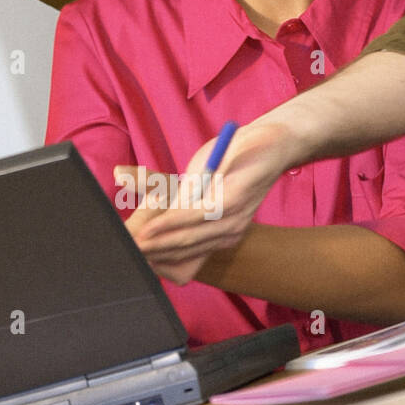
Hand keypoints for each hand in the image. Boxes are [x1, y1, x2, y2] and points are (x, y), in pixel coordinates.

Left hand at [126, 119, 297, 283]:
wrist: (271, 152)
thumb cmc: (239, 148)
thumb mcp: (219, 153)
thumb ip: (197, 178)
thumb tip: (175, 198)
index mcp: (233, 197)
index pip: (194, 215)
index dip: (167, 225)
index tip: (144, 231)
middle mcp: (236, 221)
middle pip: (191, 239)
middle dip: (159, 245)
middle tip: (133, 248)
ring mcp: (234, 232)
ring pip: (193, 250)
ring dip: (165, 254)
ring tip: (140, 256)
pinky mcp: (229, 236)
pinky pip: (200, 251)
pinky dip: (177, 256)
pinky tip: (158, 256)